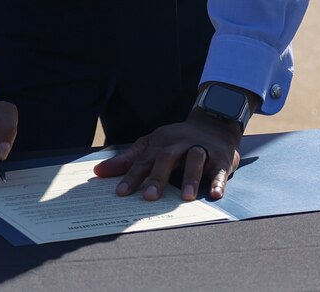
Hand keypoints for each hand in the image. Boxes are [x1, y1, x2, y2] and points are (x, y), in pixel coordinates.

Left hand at [93, 110, 241, 201]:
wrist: (214, 122)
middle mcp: (180, 144)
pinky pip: (220, 169)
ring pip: (195, 160)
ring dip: (191, 178)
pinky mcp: (221, 158)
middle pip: (168, 158)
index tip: (120, 192)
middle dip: (158, 177)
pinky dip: (218, 181)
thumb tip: (98, 172)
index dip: (132, 175)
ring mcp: (202, 149)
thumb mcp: (152, 144)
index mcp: (161, 142)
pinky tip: (215, 194)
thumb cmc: (177, 140)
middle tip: (149, 197)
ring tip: (185, 197)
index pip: (144, 159)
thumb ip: (127, 160)